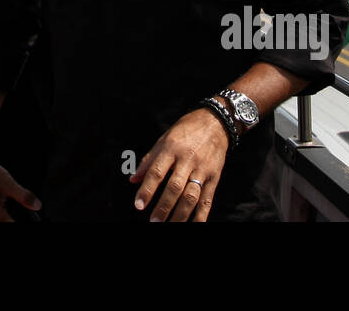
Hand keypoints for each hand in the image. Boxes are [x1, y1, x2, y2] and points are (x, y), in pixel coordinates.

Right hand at [0, 155, 39, 222]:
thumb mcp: (8, 184)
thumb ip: (24, 196)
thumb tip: (37, 206)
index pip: (14, 225)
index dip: (26, 221)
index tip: (34, 216)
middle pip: (10, 223)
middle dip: (22, 217)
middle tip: (31, 205)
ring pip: (7, 220)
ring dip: (16, 214)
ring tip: (22, 203)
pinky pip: (3, 215)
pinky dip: (11, 210)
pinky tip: (15, 201)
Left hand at [129, 107, 230, 221]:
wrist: (215, 123)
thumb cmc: (185, 131)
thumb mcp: (164, 139)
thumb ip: (149, 160)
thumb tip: (133, 179)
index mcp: (171, 148)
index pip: (157, 172)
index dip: (147, 190)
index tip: (138, 205)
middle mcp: (188, 159)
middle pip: (175, 187)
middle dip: (163, 206)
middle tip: (154, 221)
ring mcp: (202, 169)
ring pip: (191, 196)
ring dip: (180, 214)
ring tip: (169, 225)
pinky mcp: (214, 177)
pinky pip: (207, 199)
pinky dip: (201, 215)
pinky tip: (194, 225)